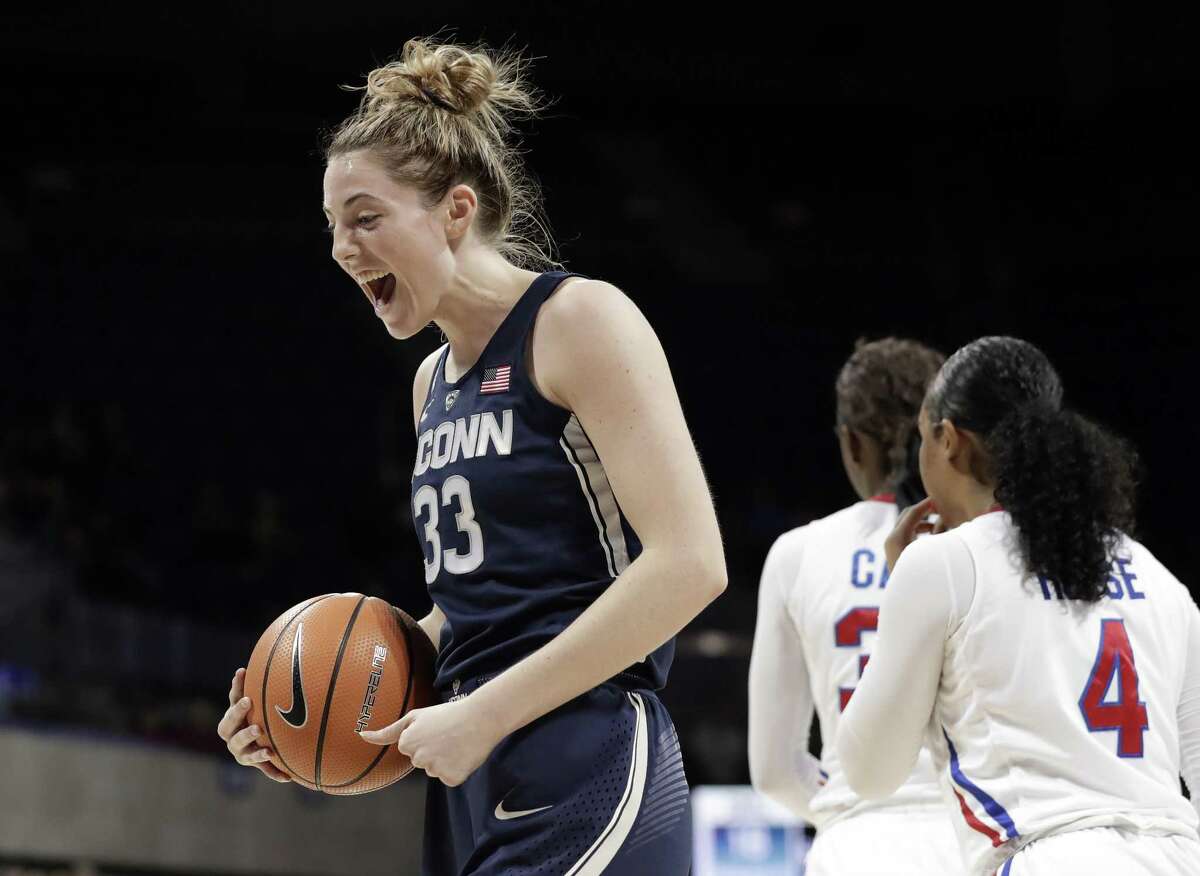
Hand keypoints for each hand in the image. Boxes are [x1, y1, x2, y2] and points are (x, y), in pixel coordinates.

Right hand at [216, 667, 290, 782]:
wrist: (254, 742)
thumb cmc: (257, 714)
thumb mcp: (258, 701)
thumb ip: (262, 684)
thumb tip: (279, 655)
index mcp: (231, 718)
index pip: (231, 702)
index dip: (235, 688)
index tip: (244, 679)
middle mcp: (232, 736)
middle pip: (228, 728)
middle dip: (238, 716)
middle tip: (249, 706)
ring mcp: (241, 752)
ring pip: (244, 753)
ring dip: (254, 751)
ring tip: (267, 749)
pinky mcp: (254, 763)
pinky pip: (264, 770)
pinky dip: (274, 773)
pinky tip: (287, 778)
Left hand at [360, 698, 504, 786]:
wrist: (481, 717)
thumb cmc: (449, 714)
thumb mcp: (416, 716)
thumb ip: (388, 731)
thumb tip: (361, 736)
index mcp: (407, 743)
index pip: (409, 750)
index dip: (423, 739)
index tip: (435, 729)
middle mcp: (418, 759)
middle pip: (421, 762)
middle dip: (433, 752)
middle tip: (448, 735)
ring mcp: (435, 770)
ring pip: (435, 770)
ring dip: (445, 761)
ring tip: (458, 743)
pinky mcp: (451, 778)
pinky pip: (450, 778)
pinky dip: (457, 769)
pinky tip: (463, 754)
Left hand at [884, 497, 944, 570]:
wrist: (910, 603)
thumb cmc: (925, 577)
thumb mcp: (934, 553)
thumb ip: (940, 535)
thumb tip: (950, 521)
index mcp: (897, 538)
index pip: (911, 513)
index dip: (925, 505)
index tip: (939, 499)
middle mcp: (892, 541)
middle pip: (906, 517)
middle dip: (923, 512)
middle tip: (940, 508)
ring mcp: (892, 548)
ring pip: (907, 527)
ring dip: (922, 523)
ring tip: (940, 525)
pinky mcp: (896, 555)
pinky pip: (907, 536)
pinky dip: (919, 532)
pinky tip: (933, 536)